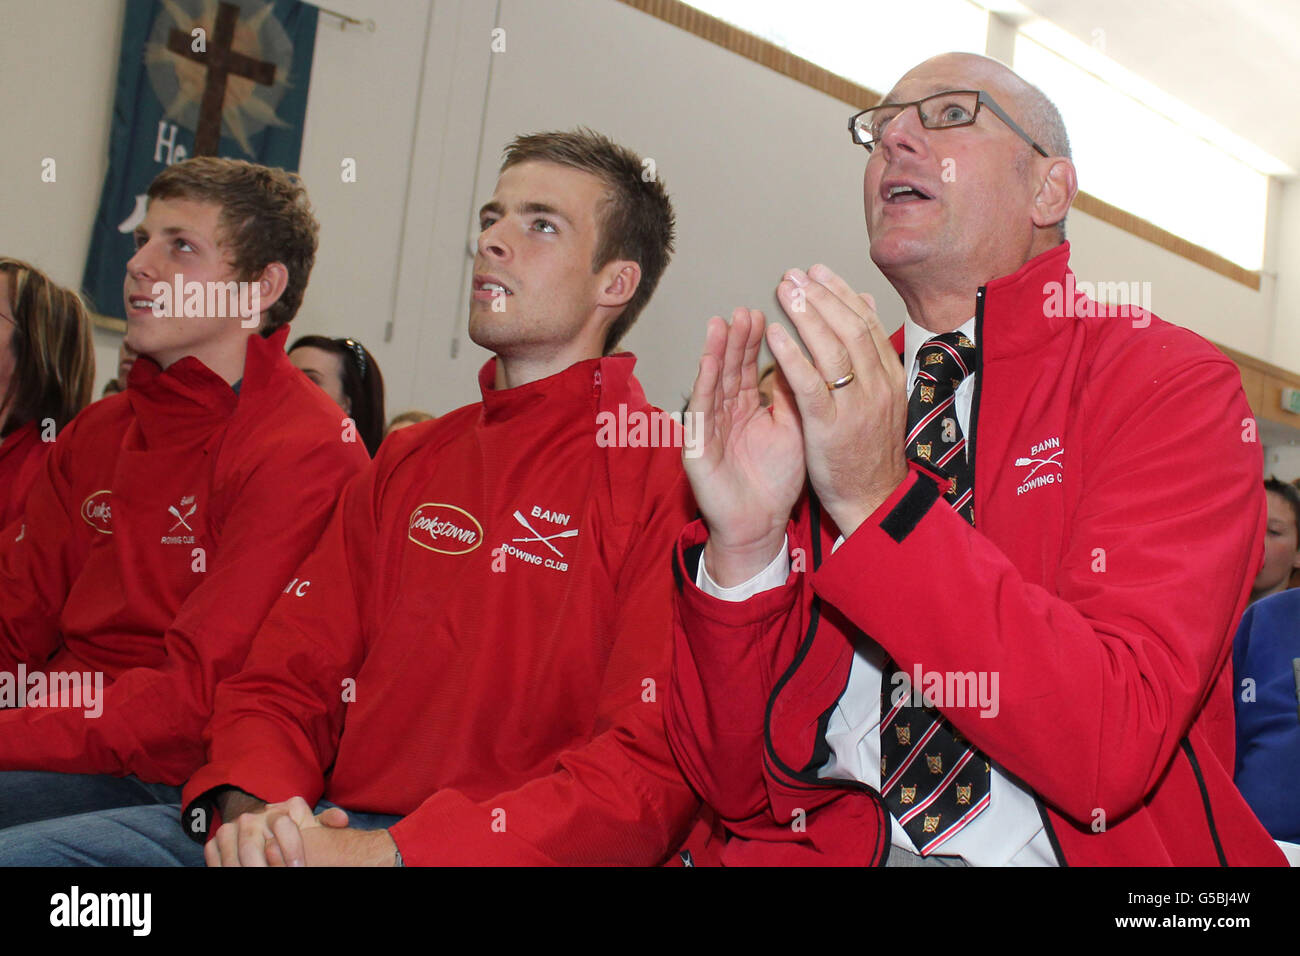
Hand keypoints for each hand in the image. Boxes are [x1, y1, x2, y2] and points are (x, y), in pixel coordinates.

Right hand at [204, 796, 397, 866]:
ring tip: (260, 880)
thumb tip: (342, 820)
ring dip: (244, 870)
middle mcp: (251, 818)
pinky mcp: (215, 842)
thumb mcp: (311, 826)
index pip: (283, 826)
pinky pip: (216, 860)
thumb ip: (326, 821)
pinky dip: (225, 869)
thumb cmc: (293, 831)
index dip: (292, 849)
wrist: (262, 828)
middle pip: (253, 846)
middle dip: (266, 867)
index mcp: (278, 811)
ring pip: (233, 856)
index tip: (299, 867)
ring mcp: (230, 830)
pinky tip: (239, 876)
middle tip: (278, 877)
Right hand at [687, 308, 806, 585]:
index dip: (757, 339)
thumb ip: (793, 395)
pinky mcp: (698, 447)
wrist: (760, 524)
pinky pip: (702, 412)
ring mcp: (710, 428)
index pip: (751, 365)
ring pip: (713, 383)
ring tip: (723, 323)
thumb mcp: (792, 429)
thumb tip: (803, 356)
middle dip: (738, 338)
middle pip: (731, 368)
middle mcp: (726, 412)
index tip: (766, 312)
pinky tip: (708, 362)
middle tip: (746, 310)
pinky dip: (704, 385)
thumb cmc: (775, 481)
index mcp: (748, 407)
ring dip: (717, 353)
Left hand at [769, 265, 906, 536]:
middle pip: (851, 328)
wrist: (873, 499)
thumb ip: (872, 355)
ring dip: (806, 316)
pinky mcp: (831, 426)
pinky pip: (810, 384)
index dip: (841, 294)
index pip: (867, 324)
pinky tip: (773, 336)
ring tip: (784, 292)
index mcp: (890, 377)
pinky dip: (791, 356)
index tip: (818, 272)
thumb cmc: (870, 451)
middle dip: (821, 296)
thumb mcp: (881, 399)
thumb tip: (867, 307)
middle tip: (794, 274)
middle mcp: (878, 386)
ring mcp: (856, 406)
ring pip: (833, 349)